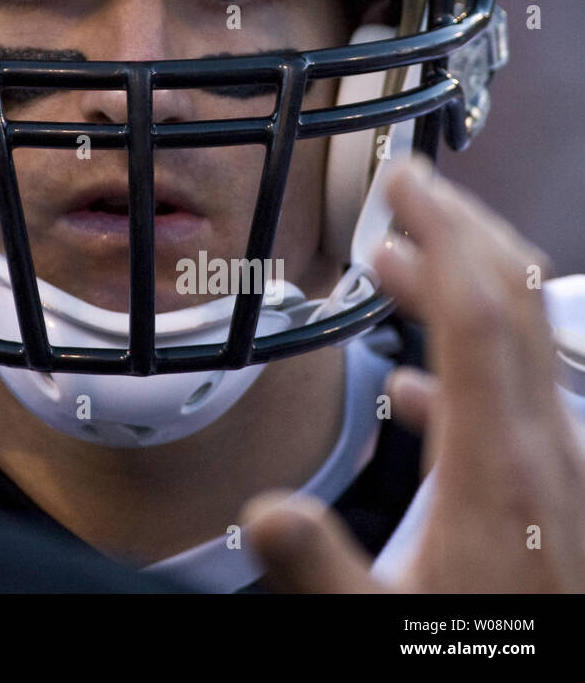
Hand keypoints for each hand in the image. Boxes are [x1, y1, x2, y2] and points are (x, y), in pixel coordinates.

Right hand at [242, 155, 584, 592]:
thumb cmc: (480, 658)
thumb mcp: (383, 625)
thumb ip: (321, 566)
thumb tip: (264, 509)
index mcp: (500, 469)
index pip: (476, 317)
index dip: (440, 236)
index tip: (404, 184)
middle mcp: (542, 454)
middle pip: (512, 306)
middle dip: (463, 230)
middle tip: (413, 186)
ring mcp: (557, 471)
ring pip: (522, 343)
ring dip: (465, 285)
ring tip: (404, 258)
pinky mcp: (551, 496)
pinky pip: (513, 402)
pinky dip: (466, 369)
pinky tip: (415, 386)